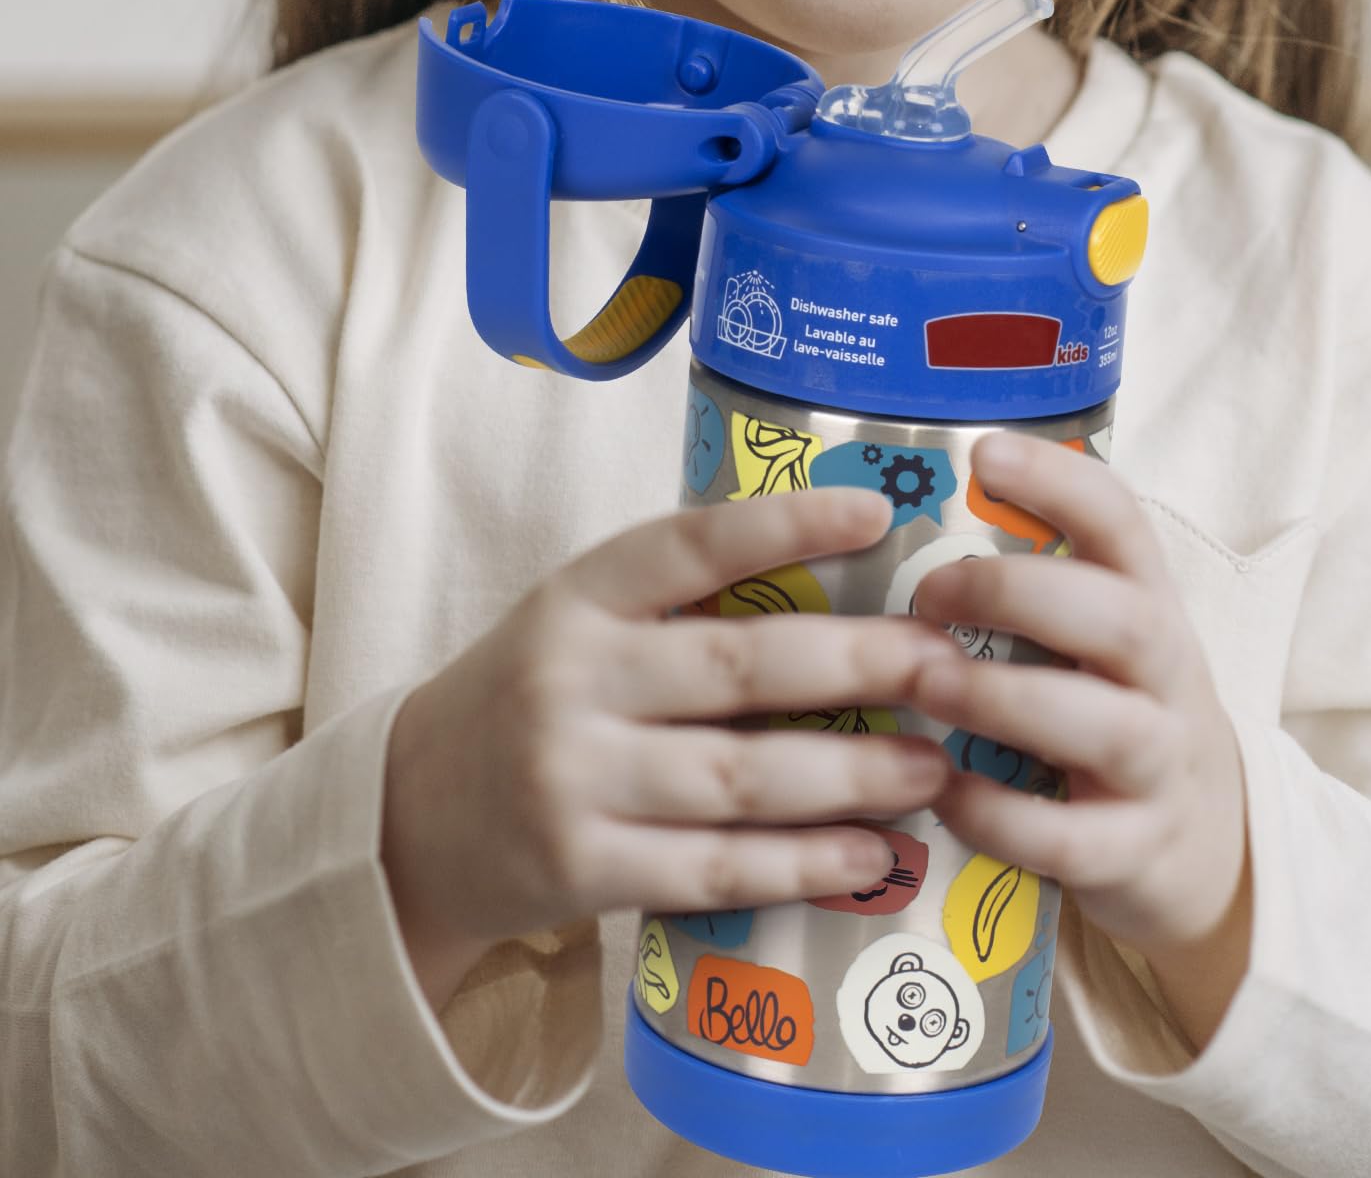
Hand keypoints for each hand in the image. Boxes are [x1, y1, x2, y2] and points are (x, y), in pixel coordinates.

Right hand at [381, 488, 958, 1008]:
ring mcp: (573, 779)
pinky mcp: (584, 869)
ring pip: (742, 776)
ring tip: (933, 764)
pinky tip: (873, 851)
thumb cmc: (534, 695)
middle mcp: (570, 679)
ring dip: (853, 771)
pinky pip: (717, 867)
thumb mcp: (579, 620)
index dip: (785, 525)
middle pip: (739, 666)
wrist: (414, 813)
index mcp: (577, 597)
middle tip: (945, 662)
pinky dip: (804, 861)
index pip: (689, 545)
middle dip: (859, 663)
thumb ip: (679, 603)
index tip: (877, 513)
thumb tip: (841, 575)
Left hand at [907, 430, 1251, 1049]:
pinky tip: (943, 791)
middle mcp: (1165, 677)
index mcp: (1147, 606)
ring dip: (1007, 700)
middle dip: (1022, 595)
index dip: (1060, 483)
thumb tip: (894, 521)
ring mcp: (1159, 768)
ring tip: (927, 685)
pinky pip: (1073, 839)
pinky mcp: (1135, 853)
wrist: (1205, 847)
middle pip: (1124, 619)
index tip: (985, 454)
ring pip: (1105, 727)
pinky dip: (1004, 817)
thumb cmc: (1115, 712)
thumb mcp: (1098, 642)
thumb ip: (1032, 590)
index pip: (1122, 523)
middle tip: (928, 593)